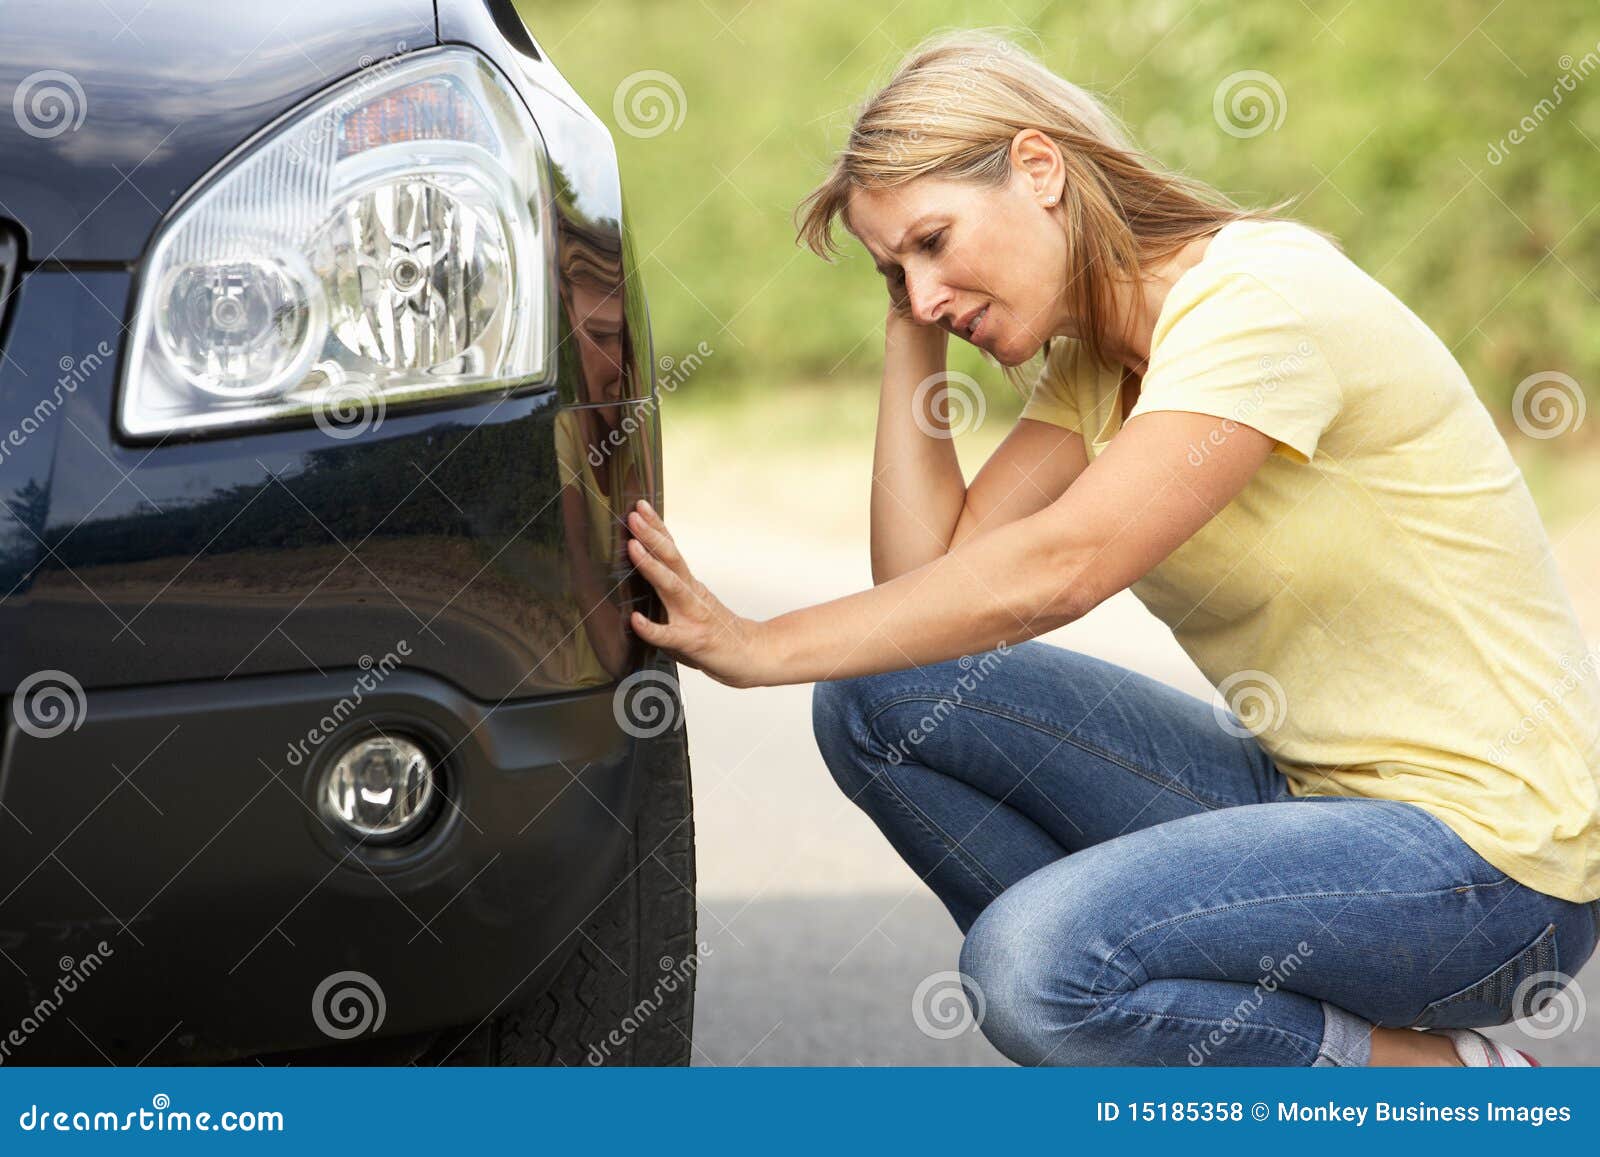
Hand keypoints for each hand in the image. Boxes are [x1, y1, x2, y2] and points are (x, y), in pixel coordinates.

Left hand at [624, 499, 773, 688]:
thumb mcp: (691, 606)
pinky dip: (651, 628)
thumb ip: (668, 595)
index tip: (641, 507)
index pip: (670, 551)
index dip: (656, 528)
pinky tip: (636, 620)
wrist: (751, 654)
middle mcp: (691, 594)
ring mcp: (692, 616)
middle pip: (671, 559)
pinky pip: (668, 635)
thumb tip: (635, 584)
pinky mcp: (691, 641)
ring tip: (633, 547)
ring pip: (670, 586)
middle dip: (651, 536)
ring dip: (650, 566)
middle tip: (633, 515)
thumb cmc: (715, 633)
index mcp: (689, 585)